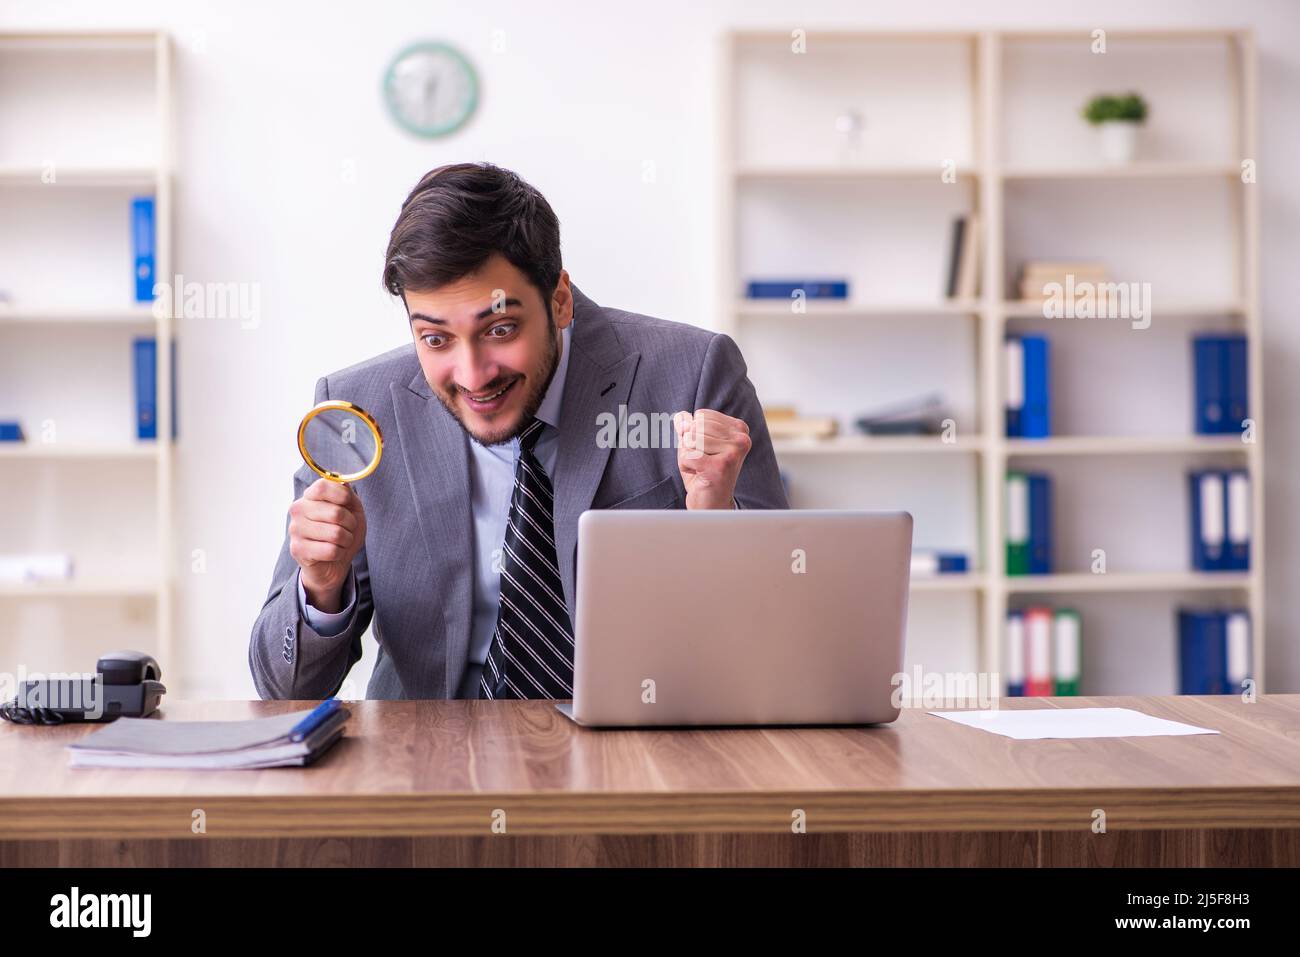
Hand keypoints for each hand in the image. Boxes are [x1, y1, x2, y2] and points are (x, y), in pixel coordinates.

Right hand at [289, 478, 366, 612]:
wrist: (334, 561)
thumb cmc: (343, 531)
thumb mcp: (352, 509)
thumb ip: (347, 494)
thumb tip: (343, 482)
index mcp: (310, 495)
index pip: (324, 486)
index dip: (343, 496)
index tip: (348, 504)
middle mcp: (298, 509)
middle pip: (336, 513)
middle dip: (351, 524)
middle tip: (347, 529)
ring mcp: (295, 529)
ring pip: (336, 534)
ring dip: (346, 540)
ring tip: (340, 541)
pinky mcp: (297, 549)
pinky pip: (331, 551)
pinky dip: (339, 553)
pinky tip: (333, 553)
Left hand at [674, 409, 751, 509]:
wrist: (711, 503)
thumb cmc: (702, 472)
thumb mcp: (693, 444)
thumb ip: (687, 426)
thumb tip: (681, 416)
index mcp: (739, 429)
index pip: (701, 416)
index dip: (694, 433)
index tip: (706, 451)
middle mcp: (741, 439)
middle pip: (696, 426)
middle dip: (690, 445)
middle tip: (702, 462)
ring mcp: (733, 452)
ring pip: (691, 439)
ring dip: (687, 456)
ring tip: (701, 468)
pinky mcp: (721, 466)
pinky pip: (687, 455)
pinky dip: (685, 465)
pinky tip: (699, 475)